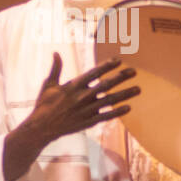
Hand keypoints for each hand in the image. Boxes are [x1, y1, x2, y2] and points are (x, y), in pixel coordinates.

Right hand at [2, 54, 138, 180]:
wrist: (41, 128)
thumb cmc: (44, 105)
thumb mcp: (48, 85)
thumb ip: (55, 68)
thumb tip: (56, 52)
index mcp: (73, 86)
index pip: (93, 73)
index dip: (107, 66)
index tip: (119, 60)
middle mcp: (82, 97)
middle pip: (105, 85)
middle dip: (120, 77)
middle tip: (134, 71)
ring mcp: (86, 110)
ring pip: (109, 101)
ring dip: (125, 94)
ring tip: (138, 89)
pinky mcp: (88, 122)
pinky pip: (106, 116)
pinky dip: (117, 112)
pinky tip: (129, 107)